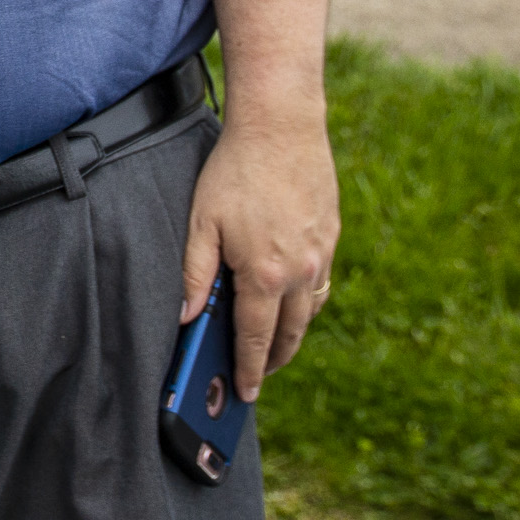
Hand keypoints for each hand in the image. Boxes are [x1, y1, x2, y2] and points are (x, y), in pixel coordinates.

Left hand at [182, 108, 340, 402]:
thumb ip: (195, 273)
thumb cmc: (234, 171)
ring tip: (275, 344)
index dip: (249, 369)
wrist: (282, 127)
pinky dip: (307, 300)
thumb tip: (188, 317)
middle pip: (290, 333)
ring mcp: (321, 255)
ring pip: (309, 310)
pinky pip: (321, 283)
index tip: (246, 393)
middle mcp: (299, 272)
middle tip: (259, 376)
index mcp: (264, 274)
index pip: (255, 338)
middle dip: (275, 359)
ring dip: (293, 332)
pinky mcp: (331, 236)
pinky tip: (293, 300)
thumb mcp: (200, 221)